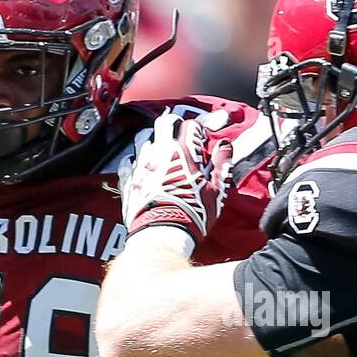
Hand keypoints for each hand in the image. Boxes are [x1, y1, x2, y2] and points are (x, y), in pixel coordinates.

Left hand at [122, 109, 233, 246]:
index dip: (199, 131)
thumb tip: (225, 147)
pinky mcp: (131, 179)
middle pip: (165, 122)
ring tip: (165, 157)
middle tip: (182, 139)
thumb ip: (221, 164)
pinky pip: (130, 161)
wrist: (161, 233)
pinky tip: (147, 170)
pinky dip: (139, 162)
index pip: (191, 125)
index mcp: (183, 151)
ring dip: (157, 144)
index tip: (203, 143)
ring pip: (147, 140)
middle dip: (175, 126)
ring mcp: (143, 164)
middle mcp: (160, 152)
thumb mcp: (215, 190)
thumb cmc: (192, 213)